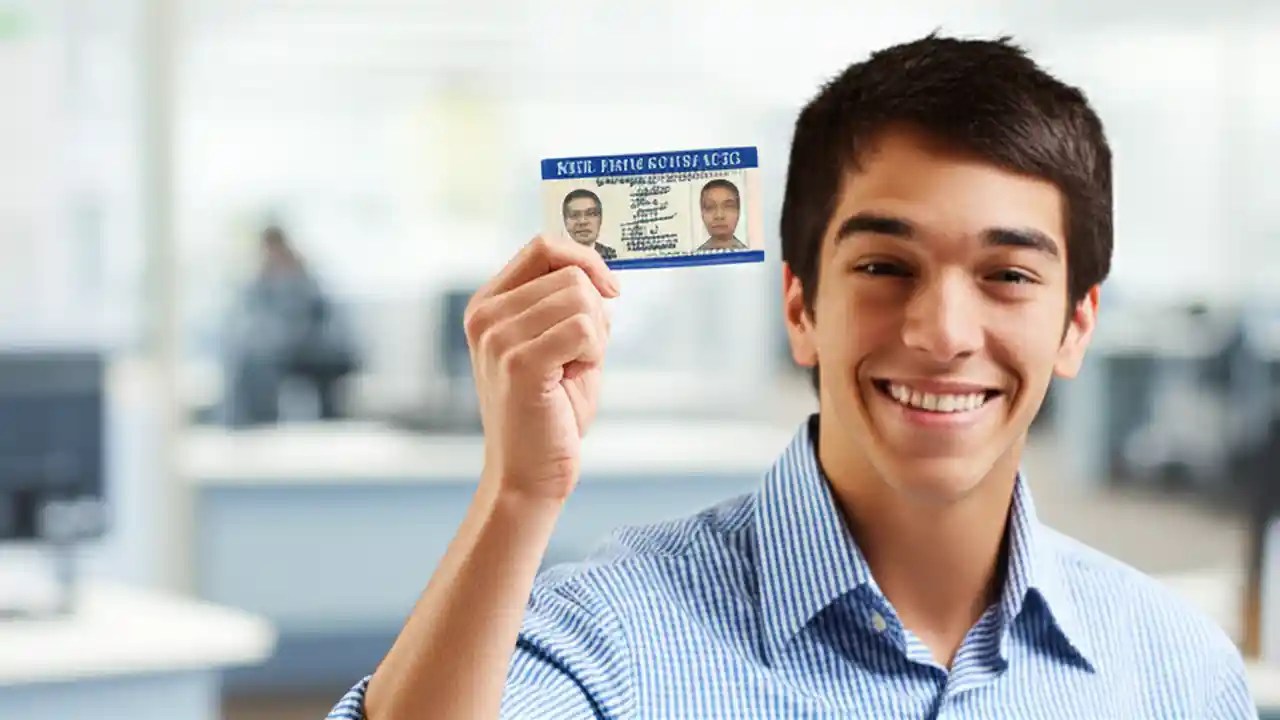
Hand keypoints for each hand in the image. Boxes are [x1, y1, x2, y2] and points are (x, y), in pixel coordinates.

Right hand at [464, 235, 619, 500]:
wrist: (530, 475)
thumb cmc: (550, 412)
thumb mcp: (561, 345)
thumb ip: (572, 304)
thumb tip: (599, 270)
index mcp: (488, 304)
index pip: (542, 246)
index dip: (585, 257)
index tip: (610, 288)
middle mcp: (486, 315)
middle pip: (570, 273)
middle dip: (596, 312)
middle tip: (580, 357)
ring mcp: (498, 337)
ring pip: (582, 298)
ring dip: (596, 337)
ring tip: (572, 371)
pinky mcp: (520, 361)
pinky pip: (586, 328)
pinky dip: (594, 354)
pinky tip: (572, 380)